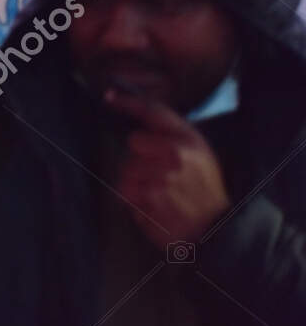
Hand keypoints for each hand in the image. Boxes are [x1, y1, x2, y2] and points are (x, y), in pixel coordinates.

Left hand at [108, 89, 229, 244]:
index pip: (153, 111)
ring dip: (135, 183)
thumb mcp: (199, 155)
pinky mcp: (151, 200)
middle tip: (157, 174)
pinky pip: (126, 194)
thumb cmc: (203, 189)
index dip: (128, 101)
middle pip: (133, 143)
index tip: (109, 96)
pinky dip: (135, 201)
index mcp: (190, 141)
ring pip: (126, 170)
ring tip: (159, 194)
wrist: (216, 230)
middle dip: (139, 157)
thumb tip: (137, 120)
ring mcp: (163, 177)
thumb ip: (171, 136)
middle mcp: (176, 155)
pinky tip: (154, 207)